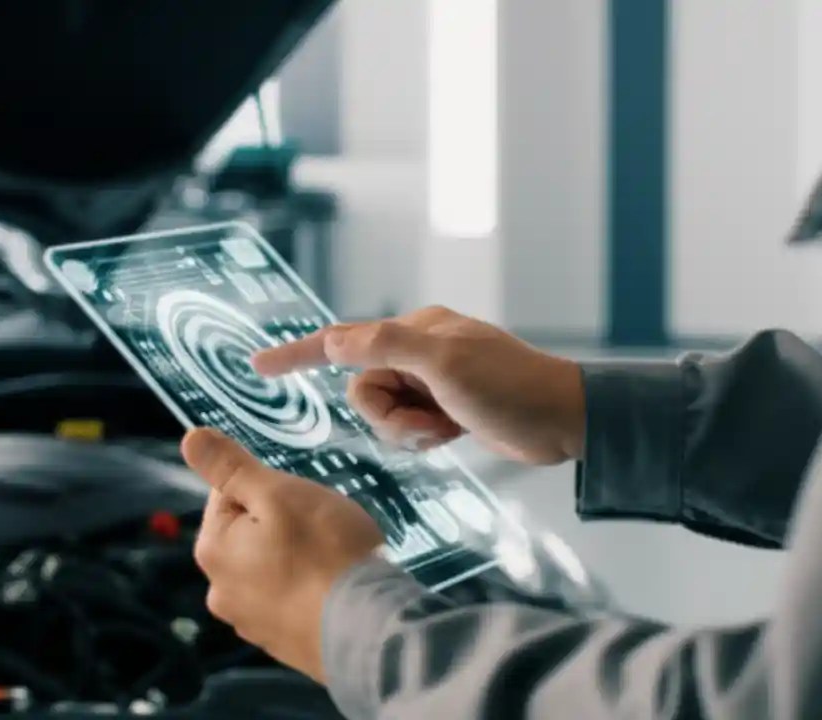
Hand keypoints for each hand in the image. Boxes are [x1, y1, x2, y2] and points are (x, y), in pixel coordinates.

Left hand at [182, 427, 383, 682]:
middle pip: (248, 535)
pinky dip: (308, 592)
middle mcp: (220, 591)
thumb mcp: (280, 494)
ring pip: (269, 570)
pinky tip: (334, 590)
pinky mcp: (282, 645)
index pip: (228, 494)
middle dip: (281, 525)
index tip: (301, 501)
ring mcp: (251, 624)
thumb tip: (190, 438)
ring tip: (333, 560)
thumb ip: (232, 467)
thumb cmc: (326, 550)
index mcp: (213, 549)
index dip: (268, 488)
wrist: (367, 627)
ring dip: (295, 560)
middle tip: (322, 528)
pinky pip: (290, 602)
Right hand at [251, 306, 585, 463]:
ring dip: (409, 431)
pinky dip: (424, 438)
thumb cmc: (511, 388)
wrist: (563, 421)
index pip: (344, 339)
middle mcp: (420, 350)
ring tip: (447, 430)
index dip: (298, 354)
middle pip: (365, 389)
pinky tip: (454, 435)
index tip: (258, 367)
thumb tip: (335, 338)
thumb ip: (388, 348)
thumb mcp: (446, 365)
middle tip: (431, 423)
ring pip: (385, 414)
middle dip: (389, 416)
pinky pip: (409, 428)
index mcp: (416, 330)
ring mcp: (433, 381)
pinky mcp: (447, 408)